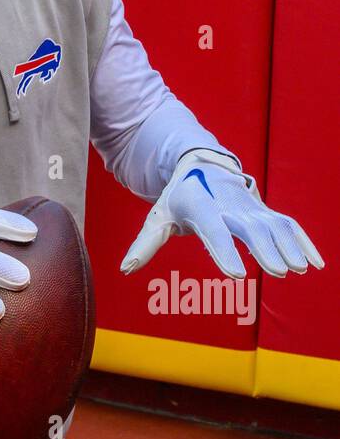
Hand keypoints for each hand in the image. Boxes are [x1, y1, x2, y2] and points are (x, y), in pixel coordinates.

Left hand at [121, 149, 323, 280]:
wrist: (200, 165)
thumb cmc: (177, 198)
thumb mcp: (158, 216)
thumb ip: (144, 245)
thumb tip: (124, 270)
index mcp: (200, 204)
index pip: (213, 228)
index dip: (224, 249)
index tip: (236, 273)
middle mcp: (229, 204)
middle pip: (250, 227)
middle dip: (265, 249)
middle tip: (278, 273)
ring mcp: (251, 206)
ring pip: (274, 225)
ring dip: (288, 246)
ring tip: (298, 270)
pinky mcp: (265, 210)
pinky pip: (288, 225)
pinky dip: (303, 242)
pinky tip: (315, 264)